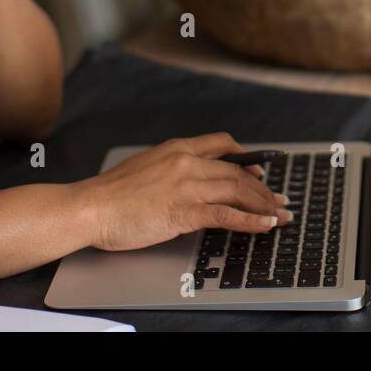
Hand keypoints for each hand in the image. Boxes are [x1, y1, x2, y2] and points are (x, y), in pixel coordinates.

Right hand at [76, 133, 291, 251]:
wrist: (90, 207)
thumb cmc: (110, 194)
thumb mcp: (146, 168)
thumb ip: (171, 169)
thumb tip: (188, 181)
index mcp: (177, 148)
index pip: (222, 144)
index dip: (246, 158)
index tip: (259, 171)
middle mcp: (186, 162)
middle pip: (237, 172)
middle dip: (263, 188)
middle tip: (279, 199)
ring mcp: (187, 185)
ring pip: (238, 191)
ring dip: (264, 204)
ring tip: (280, 215)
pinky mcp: (184, 210)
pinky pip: (226, 215)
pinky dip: (251, 220)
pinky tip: (265, 225)